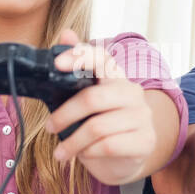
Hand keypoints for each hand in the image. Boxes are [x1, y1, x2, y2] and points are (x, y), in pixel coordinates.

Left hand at [44, 30, 155, 184]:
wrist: (123, 160)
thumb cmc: (99, 127)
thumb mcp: (82, 101)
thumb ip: (73, 72)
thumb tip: (65, 33)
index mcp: (116, 77)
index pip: (101, 57)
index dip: (79, 57)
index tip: (56, 64)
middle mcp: (132, 92)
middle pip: (92, 98)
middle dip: (65, 115)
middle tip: (49, 127)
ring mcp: (142, 117)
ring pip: (98, 127)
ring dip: (73, 142)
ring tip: (61, 152)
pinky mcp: (145, 141)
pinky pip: (109, 145)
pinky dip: (89, 153)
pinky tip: (83, 156)